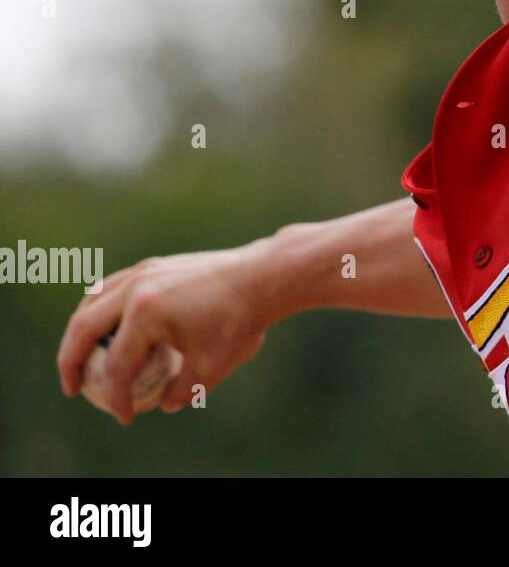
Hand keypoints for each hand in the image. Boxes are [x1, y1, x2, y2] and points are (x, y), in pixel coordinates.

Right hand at [56, 242, 275, 425]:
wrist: (264, 275)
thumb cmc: (240, 320)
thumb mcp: (213, 366)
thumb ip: (183, 390)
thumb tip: (163, 404)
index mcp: (146, 313)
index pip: (117, 366)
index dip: (116, 398)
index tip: (125, 417)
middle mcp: (136, 288)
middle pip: (84, 328)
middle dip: (71, 363)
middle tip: (73, 390)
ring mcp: (143, 271)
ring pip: (92, 301)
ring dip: (79, 332)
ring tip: (79, 359)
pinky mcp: (153, 264)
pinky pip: (111, 287)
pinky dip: (98, 309)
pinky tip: (105, 328)